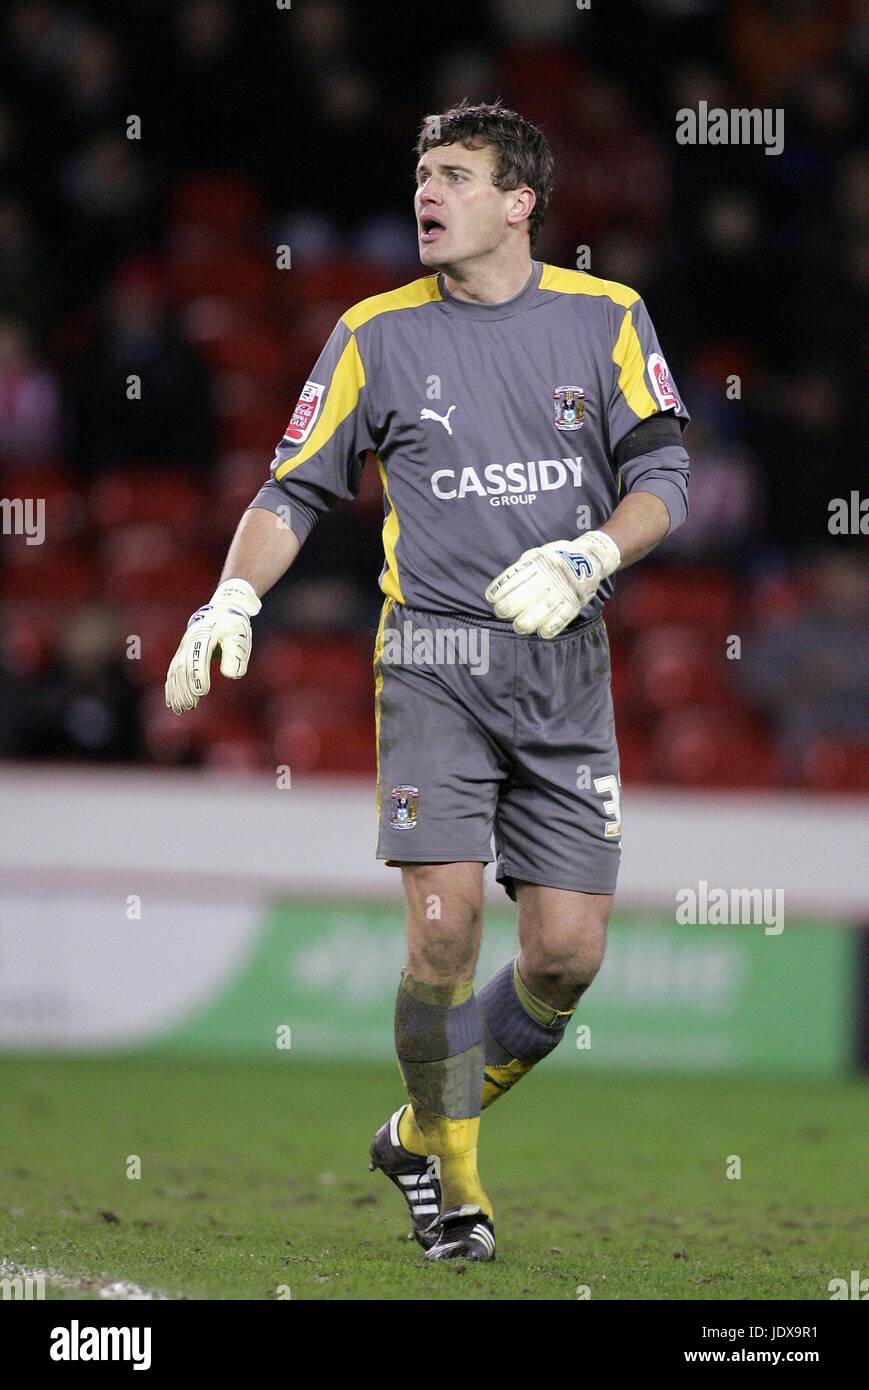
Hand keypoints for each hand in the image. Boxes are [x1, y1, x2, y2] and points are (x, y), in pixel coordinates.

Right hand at [165, 578, 261, 713]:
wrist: (221, 611)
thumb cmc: (233, 626)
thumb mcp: (239, 636)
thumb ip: (236, 654)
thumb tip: (230, 675)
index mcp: (204, 636)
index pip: (198, 657)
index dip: (198, 675)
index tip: (202, 692)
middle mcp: (190, 641)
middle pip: (184, 667)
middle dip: (185, 688)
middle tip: (189, 706)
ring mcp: (183, 647)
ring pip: (176, 671)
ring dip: (176, 691)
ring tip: (179, 709)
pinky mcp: (182, 653)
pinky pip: (173, 671)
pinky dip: (171, 687)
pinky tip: (171, 701)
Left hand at [485, 530, 619, 637]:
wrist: (589, 556)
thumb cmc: (555, 558)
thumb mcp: (538, 555)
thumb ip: (523, 569)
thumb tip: (501, 588)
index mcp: (539, 562)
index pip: (517, 576)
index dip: (502, 588)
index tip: (492, 599)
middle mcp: (551, 575)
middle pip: (529, 592)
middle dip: (512, 605)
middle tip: (501, 613)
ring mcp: (564, 589)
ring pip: (545, 607)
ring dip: (530, 619)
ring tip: (518, 627)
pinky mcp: (575, 601)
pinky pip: (564, 615)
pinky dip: (553, 625)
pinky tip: (542, 633)